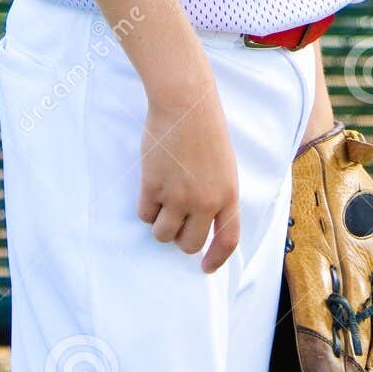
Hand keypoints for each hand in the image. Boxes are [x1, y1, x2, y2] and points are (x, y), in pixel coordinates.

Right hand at [138, 81, 239, 273]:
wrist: (185, 104)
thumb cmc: (206, 129)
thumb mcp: (224, 165)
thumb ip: (217, 194)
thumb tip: (203, 223)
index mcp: (228, 194)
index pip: (227, 239)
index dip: (216, 258)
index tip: (206, 267)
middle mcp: (205, 201)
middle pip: (189, 244)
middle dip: (180, 238)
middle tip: (176, 222)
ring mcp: (178, 195)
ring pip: (163, 234)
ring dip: (160, 224)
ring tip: (162, 203)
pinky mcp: (154, 186)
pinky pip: (145, 214)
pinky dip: (146, 207)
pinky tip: (151, 188)